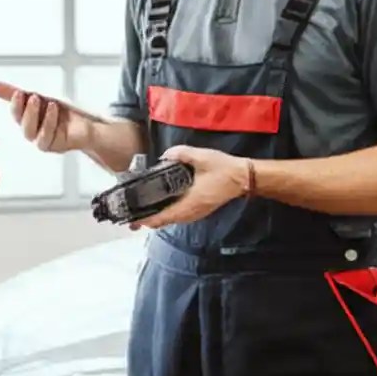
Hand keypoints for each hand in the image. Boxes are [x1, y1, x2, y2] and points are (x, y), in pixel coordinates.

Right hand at [0, 81, 90, 154]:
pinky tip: (53, 109)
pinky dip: (49, 122)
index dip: (15, 104)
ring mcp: (43, 141)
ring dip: (34, 116)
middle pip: (23, 125)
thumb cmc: (62, 112)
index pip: (16, 114)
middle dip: (24, 111)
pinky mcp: (54, 146)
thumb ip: (16, 93)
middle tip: (30, 96)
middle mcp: (34, 132)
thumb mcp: (41, 98)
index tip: (17, 92)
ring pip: (31, 134)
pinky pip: (46, 137)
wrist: (86, 124)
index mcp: (28, 120)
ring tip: (42, 101)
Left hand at [130, 146, 250, 229]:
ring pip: (173, 220)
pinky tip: (163, 203)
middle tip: (134, 211)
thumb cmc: (222, 169)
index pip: (164, 217)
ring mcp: (196, 214)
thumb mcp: (201, 157)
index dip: (148, 219)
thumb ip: (180, 154)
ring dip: (159, 217)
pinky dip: (169, 213)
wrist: (243, 177)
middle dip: (149, 219)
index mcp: (190, 203)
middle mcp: (191, 213)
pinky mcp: (200, 210)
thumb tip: (164, 156)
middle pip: (166, 222)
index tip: (134, 216)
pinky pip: (180, 216)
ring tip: (144, 208)